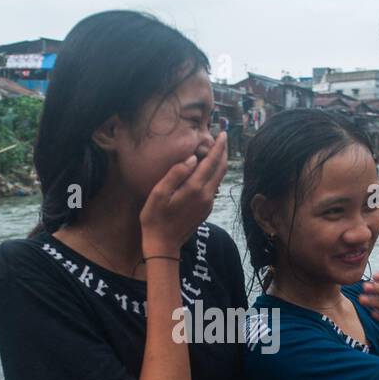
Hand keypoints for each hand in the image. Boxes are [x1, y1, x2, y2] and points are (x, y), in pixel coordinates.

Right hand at [138, 132, 227, 254]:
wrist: (163, 245)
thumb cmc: (155, 218)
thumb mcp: (159, 194)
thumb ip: (176, 174)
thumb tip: (192, 158)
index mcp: (195, 188)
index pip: (212, 162)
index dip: (218, 147)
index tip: (223, 134)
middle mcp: (206, 195)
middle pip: (220, 169)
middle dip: (223, 152)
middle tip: (222, 138)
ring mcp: (208, 204)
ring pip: (219, 178)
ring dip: (220, 163)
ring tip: (216, 151)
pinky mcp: (206, 210)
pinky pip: (214, 186)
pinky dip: (215, 174)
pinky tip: (208, 170)